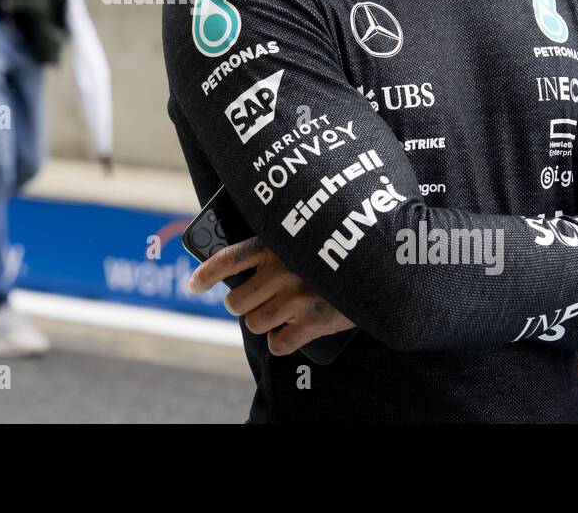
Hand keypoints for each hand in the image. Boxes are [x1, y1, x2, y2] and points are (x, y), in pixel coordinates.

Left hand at [188, 236, 354, 356]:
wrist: (384, 265)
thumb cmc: (337, 245)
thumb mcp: (304, 233)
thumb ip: (277, 246)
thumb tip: (244, 268)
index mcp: (276, 243)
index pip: (226, 260)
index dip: (205, 275)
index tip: (194, 285)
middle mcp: (283, 271)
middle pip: (237, 302)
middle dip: (240, 304)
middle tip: (249, 301)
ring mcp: (298, 299)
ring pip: (254, 324)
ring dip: (261, 321)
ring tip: (275, 313)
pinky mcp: (314, 323)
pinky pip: (278, 345)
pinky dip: (281, 341)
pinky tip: (289, 331)